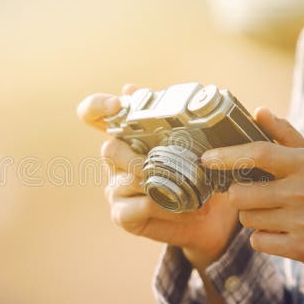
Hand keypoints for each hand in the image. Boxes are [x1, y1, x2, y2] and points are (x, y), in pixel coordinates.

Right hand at [77, 85, 239, 269]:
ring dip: (161, 183)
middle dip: (138, 154)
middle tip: (165, 163)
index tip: (117, 105)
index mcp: (126, 137)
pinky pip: (140, 206)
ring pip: (127, 179)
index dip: (97, 106)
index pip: (93, 114)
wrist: (210, 216)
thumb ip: (164, 116)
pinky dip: (166, 206)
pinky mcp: (122, 214)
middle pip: (109, 148)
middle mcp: (116, 161)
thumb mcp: (189, 141)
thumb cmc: (196, 173)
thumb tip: (131, 87)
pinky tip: (185, 208)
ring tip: (188, 189)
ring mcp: (116, 188)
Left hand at [201, 108, 303, 264]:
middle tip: (253, 193)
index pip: (258, 155)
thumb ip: (285, 135)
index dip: (227, 156)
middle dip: (239, 194)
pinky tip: (283, 230)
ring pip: (248, 220)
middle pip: (241, 194)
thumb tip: (258, 111)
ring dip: (253, 216)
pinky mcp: (303, 249)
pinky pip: (259, 242)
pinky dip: (264, 237)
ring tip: (276, 212)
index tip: (206, 159)